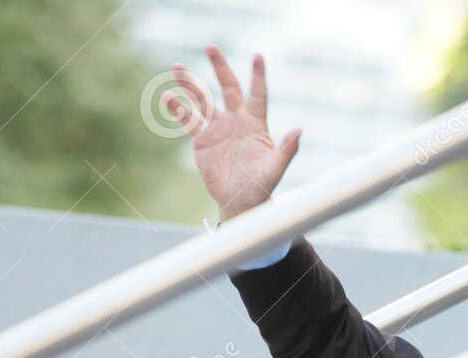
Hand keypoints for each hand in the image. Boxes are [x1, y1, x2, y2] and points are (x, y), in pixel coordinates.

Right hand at [163, 45, 301, 221]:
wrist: (240, 200)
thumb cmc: (261, 185)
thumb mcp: (275, 169)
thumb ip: (287, 150)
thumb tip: (299, 130)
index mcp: (255, 124)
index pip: (257, 94)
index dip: (257, 76)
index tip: (257, 56)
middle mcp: (235, 120)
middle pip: (228, 87)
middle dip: (220, 67)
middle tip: (211, 47)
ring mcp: (217, 128)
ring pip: (203, 100)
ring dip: (190, 84)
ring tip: (177, 67)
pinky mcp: (201, 140)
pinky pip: (188, 120)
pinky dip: (178, 109)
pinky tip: (168, 98)